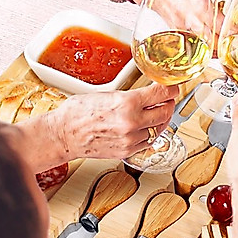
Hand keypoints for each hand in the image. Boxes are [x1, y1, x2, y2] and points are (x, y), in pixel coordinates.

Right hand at [6, 84, 177, 174]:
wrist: (63, 134)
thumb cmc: (78, 113)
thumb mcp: (107, 94)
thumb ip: (131, 96)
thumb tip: (149, 95)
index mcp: (127, 103)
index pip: (161, 93)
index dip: (172, 88)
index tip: (174, 86)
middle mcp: (131, 123)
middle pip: (165, 112)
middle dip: (169, 103)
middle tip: (168, 99)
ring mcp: (130, 139)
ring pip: (159, 128)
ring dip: (161, 119)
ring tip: (157, 112)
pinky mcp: (127, 151)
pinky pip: (148, 141)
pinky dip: (151, 133)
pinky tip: (147, 127)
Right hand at [127, 0, 224, 41]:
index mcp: (201, 5)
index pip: (223, 28)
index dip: (237, 33)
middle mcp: (191, 21)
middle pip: (215, 45)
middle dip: (230, 47)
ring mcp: (184, 30)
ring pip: (206, 50)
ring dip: (219, 50)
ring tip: (230, 45)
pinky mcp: (178, 35)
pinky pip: (195, 49)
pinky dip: (207, 49)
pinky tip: (215, 44)